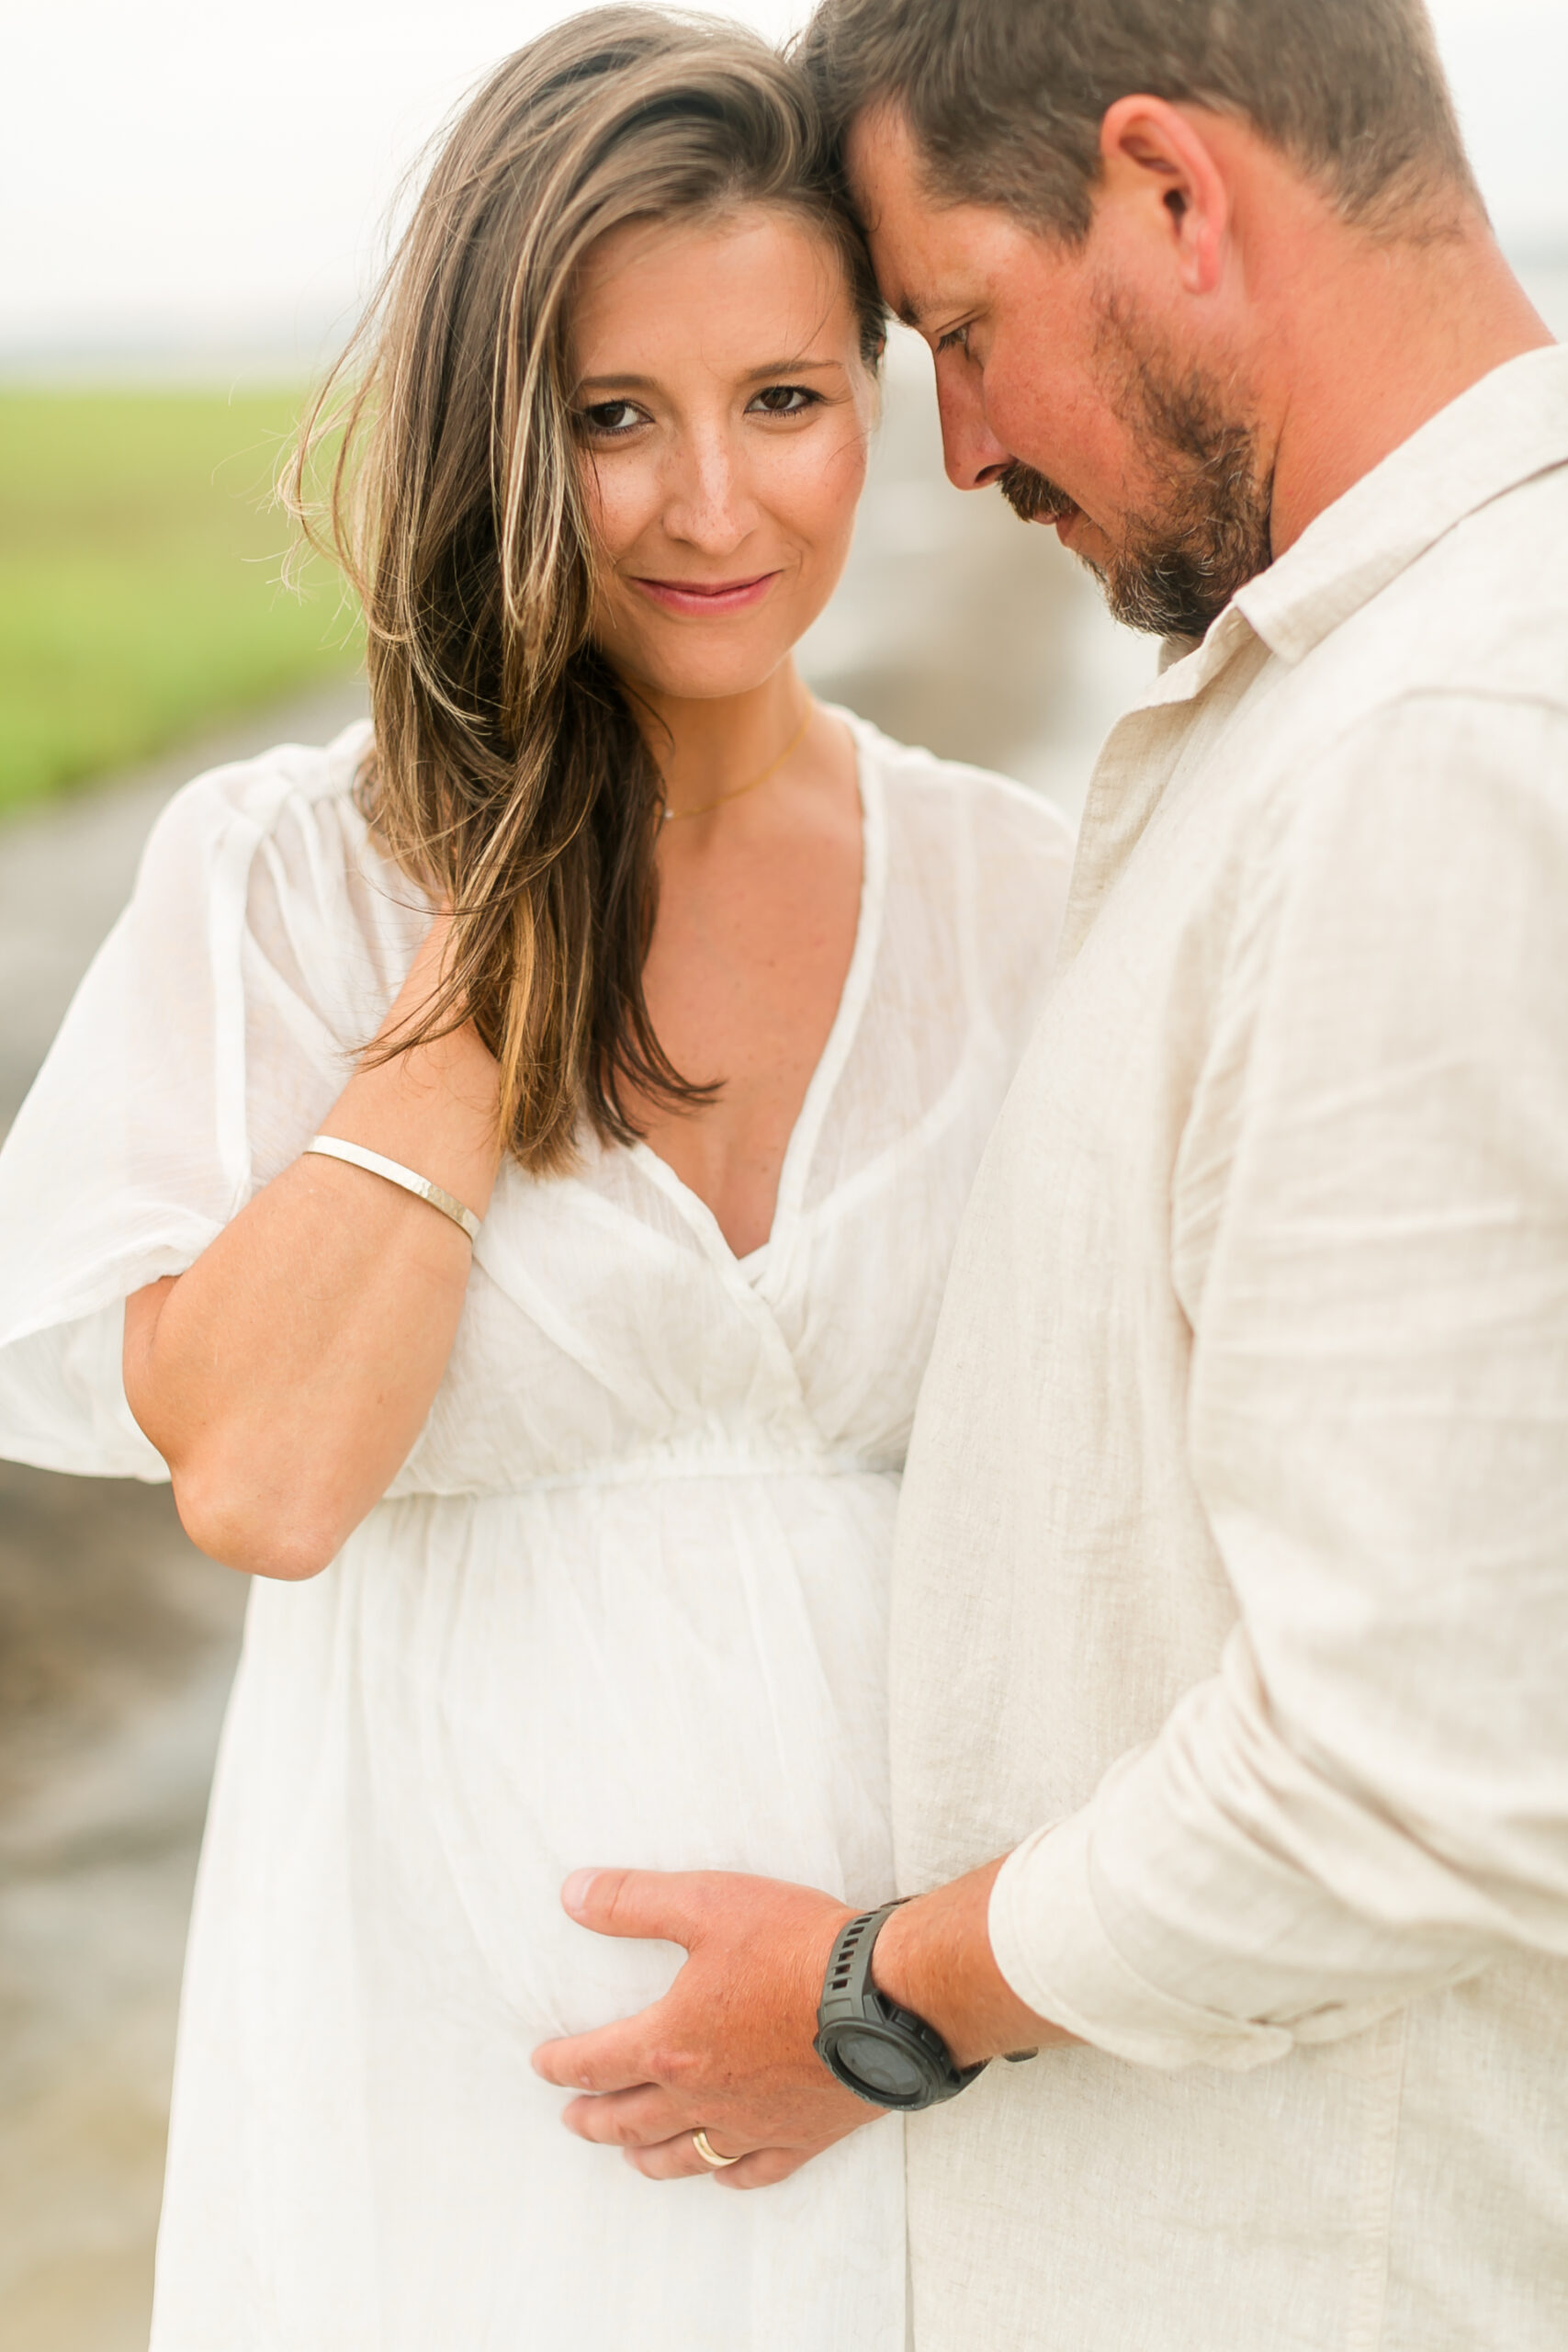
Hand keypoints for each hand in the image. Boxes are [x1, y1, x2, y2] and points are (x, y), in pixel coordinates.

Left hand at [530, 1869, 880, 2189]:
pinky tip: (720, 2173)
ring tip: (629, 2155)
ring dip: (647, 2157)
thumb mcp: (706, 1904)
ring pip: (685, 2157)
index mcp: (672, 2043)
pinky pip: (753, 2172)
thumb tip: (572, 1895)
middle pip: (631, 2121)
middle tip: (571, 2121)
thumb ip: (633, 1902)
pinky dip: (726, 2175)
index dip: (563, 2065)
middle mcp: (704, 2096)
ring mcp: (753, 2124)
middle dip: (594, 2120)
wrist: (884, 1997)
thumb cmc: (796, 1947)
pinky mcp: (802, 2136)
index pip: (597, 2062)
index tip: (542, 2066)